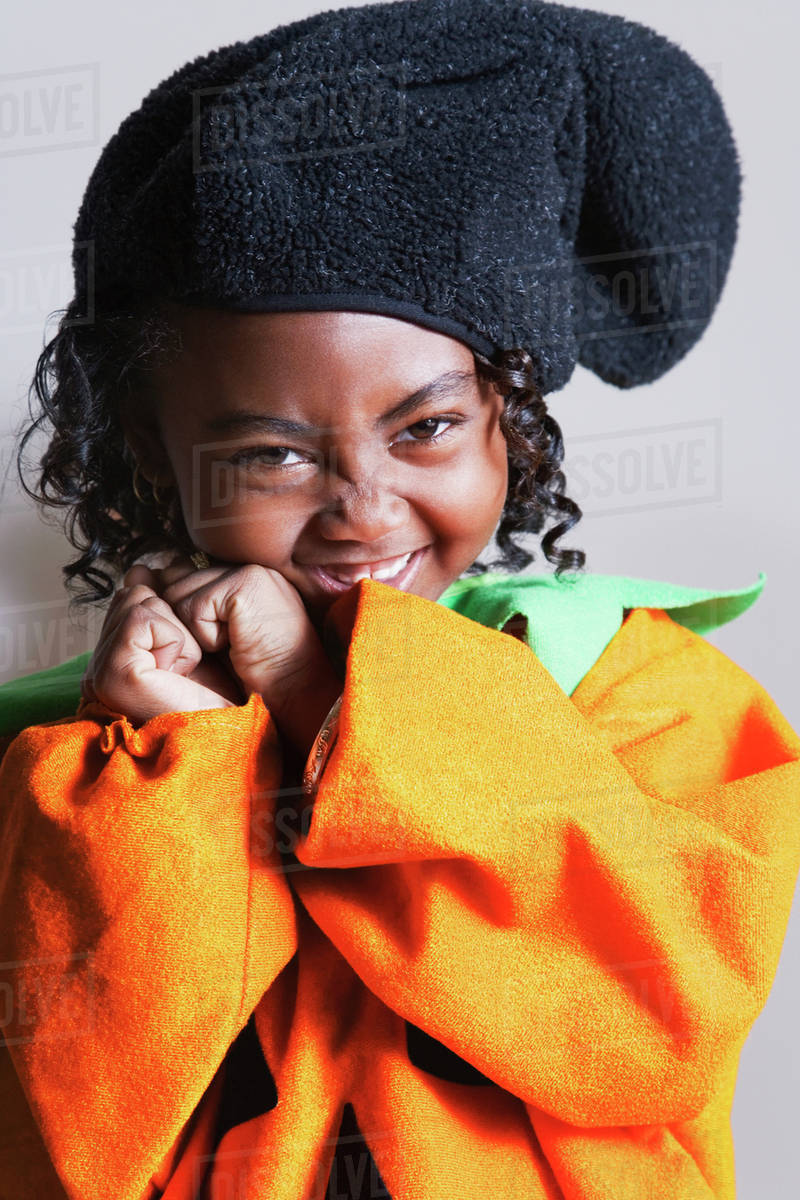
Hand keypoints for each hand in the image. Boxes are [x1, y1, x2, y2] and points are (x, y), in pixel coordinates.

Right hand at [81, 571, 240, 723]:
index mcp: (112, 656)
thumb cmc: (217, 688)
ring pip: (139, 599)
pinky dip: (174, 639)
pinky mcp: (112, 673)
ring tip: (182, 670)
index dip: (166, 605)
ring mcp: (100, 671)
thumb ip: (162, 601)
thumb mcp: (190, 636)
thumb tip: (140, 568)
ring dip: (177, 632)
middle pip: (133, 592)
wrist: (234, 725)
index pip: (130, 593)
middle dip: (173, 620)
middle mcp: (97, 665)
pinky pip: (143, 617)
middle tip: (185, 665)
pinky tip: (178, 672)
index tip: (183, 645)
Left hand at [108, 555, 341, 755]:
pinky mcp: (246, 584)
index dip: (178, 612)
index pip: (180, 575)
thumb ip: (184, 605)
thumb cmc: (255, 678)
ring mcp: (247, 572)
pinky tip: (235, 645)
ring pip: (179, 594)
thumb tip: (138, 574)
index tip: (202, 644)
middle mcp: (245, 568)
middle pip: (173, 583)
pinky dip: (207, 635)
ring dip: (195, 633)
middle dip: (182, 625)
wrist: (294, 695)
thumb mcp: (213, 639)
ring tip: (231, 648)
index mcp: (239, 578)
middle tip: (220, 648)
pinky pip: (195, 607)